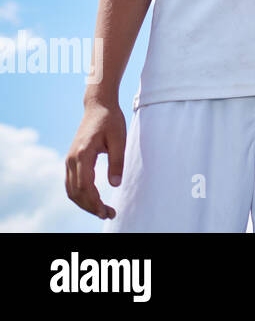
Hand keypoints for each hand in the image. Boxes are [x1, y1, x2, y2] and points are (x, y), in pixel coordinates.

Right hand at [66, 98, 126, 218]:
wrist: (98, 106)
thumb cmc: (111, 120)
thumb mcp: (119, 139)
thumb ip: (117, 162)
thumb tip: (115, 185)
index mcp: (83, 154)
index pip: (85, 186)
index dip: (95, 202)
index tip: (106, 212)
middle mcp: (72, 159)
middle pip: (76, 192)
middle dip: (90, 206)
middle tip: (108, 215)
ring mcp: (69, 160)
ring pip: (71, 190)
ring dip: (84, 203)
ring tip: (101, 211)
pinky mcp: (71, 160)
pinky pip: (71, 183)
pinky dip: (80, 195)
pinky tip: (93, 200)